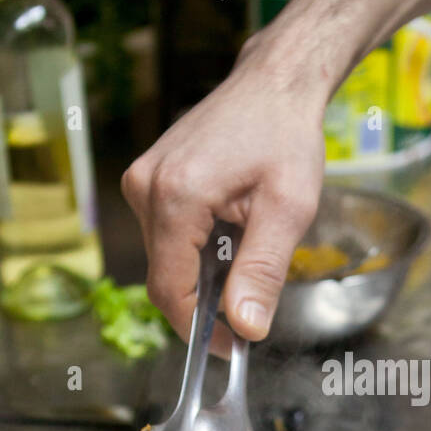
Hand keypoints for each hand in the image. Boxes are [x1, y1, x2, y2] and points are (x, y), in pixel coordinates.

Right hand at [122, 42, 326, 342]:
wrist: (274, 83)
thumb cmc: (285, 136)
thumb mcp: (288, 210)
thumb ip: (263, 271)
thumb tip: (247, 327)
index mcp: (176, 196)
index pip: (170, 290)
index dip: (199, 330)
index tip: (234, 347)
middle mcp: (145, 187)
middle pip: (165, 276)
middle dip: (204, 302)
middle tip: (251, 308)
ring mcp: (141, 180)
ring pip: (166, 257)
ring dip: (203, 273)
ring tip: (249, 250)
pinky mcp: (148, 177)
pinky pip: (166, 234)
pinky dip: (197, 249)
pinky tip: (232, 231)